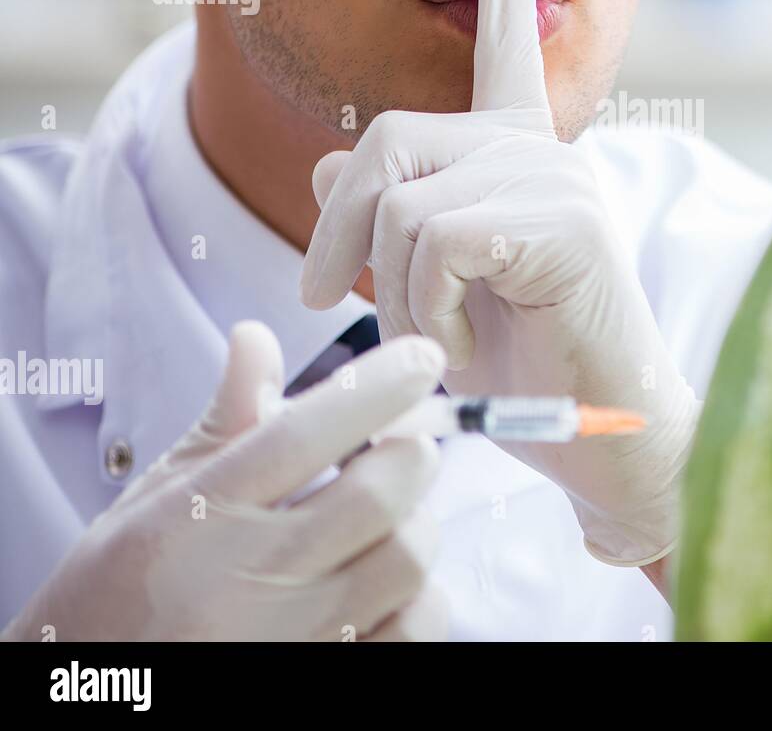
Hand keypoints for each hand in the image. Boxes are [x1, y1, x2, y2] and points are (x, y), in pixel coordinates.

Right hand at [2, 322, 448, 640]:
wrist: (91, 707)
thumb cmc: (115, 596)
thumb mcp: (152, 500)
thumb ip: (224, 422)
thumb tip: (258, 337)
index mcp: (196, 518)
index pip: (302, 435)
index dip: (375, 389)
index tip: (420, 358)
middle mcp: (246, 581)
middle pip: (381, 494)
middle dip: (406, 455)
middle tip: (395, 450)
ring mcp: (291, 640)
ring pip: (409, 558)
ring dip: (413, 524)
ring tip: (380, 522)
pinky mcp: (326, 679)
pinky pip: (416, 626)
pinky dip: (417, 594)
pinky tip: (380, 582)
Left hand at [300, 0, 700, 566]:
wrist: (604, 436)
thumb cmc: (523, 363)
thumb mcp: (431, 289)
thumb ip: (384, 220)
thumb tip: (322, 168)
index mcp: (517, 152)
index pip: (508, 39)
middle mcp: (541, 147)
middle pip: (387, 139)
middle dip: (339, 232)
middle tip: (327, 298)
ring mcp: (558, 176)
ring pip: (405, 207)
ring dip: (394, 299)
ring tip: (436, 343)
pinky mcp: (567, 220)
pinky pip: (439, 242)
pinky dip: (426, 313)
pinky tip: (465, 346)